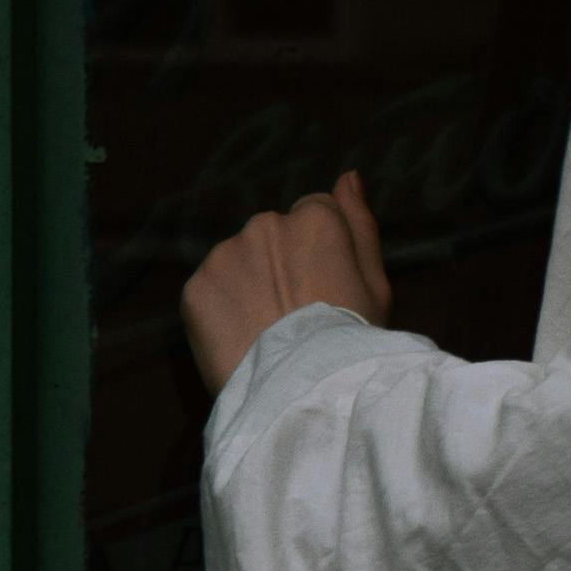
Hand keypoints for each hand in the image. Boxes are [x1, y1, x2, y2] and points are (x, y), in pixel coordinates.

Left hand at [182, 169, 392, 393]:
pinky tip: (242, 343)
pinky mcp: (195, 288)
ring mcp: (225, 255)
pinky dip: (221, 314)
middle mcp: (264, 224)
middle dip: (278, 267)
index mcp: (314, 219)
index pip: (313, 217)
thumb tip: (347, 175)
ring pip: (236, 262)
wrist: (305, 395)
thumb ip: (359, 222)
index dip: (319, 258)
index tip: (322, 293)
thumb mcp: (374, 284)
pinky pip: (210, 294)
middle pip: (270, 237)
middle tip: (294, 319)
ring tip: (266, 334)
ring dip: (247, 287)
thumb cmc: (352, 342)